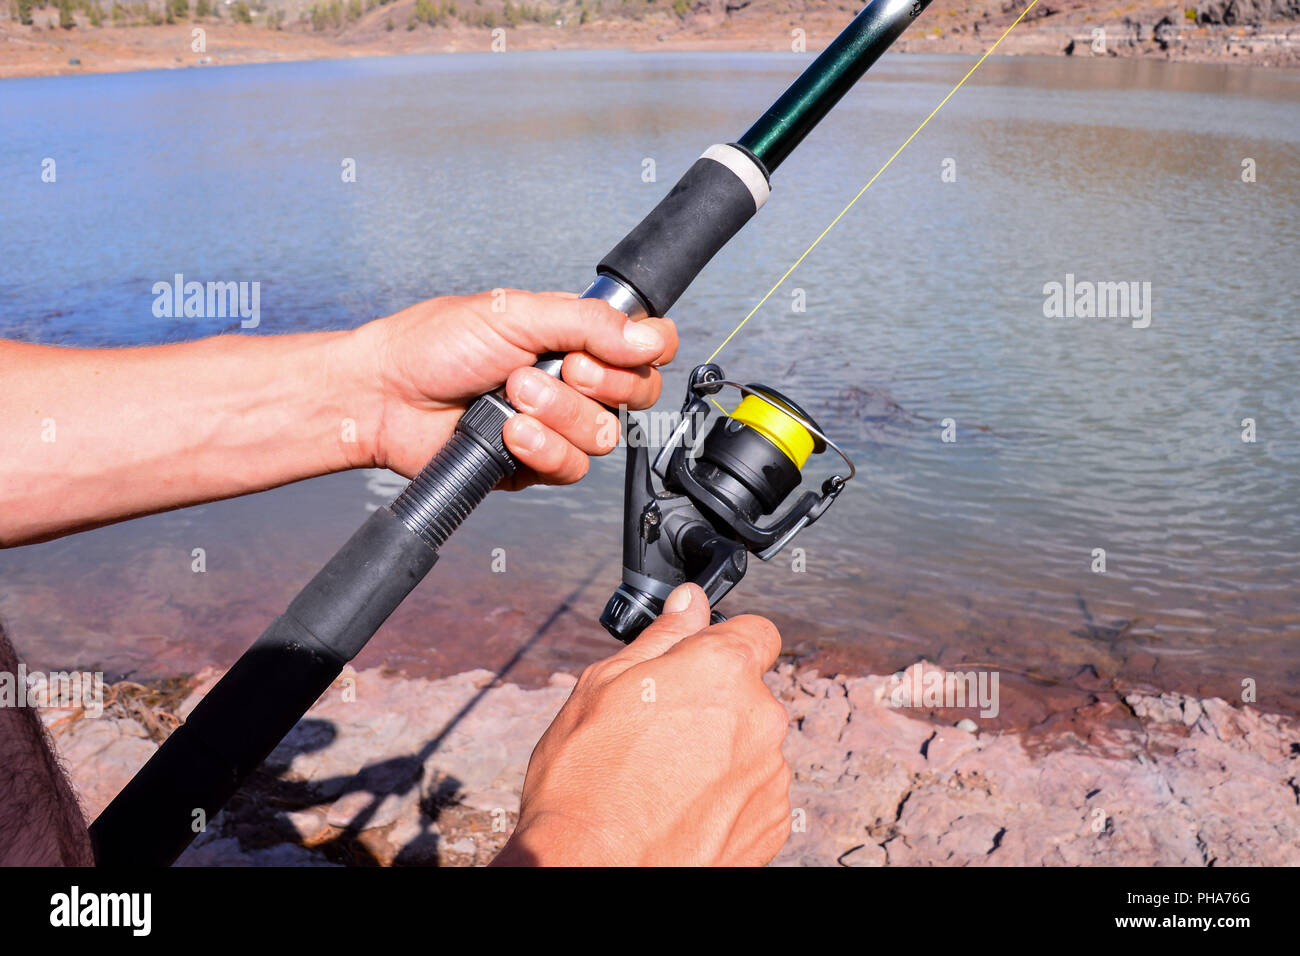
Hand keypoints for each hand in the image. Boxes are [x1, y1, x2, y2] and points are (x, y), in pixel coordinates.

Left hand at [350, 289, 677, 489]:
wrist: (385, 397)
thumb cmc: (434, 345)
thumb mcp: (517, 314)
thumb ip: (589, 323)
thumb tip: (650, 335)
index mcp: (574, 336)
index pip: (646, 346)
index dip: (646, 351)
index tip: (617, 349)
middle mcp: (573, 380)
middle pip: (636, 394)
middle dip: (597, 383)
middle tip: (555, 368)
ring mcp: (556, 424)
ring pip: (603, 436)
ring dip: (559, 415)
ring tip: (513, 396)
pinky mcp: (536, 463)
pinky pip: (571, 468)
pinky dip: (541, 449)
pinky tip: (510, 432)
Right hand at [493, 585, 792, 865]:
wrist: (593, 872)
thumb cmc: (586, 780)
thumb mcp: (603, 686)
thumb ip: (661, 637)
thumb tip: (689, 601)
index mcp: (722, 670)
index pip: (757, 631)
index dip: (724, 642)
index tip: (700, 661)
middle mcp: (760, 717)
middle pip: (749, 693)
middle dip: (713, 703)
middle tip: (658, 731)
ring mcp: (771, 774)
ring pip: (751, 745)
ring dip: (721, 752)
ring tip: (664, 779)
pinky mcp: (772, 823)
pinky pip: (755, 792)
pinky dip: (728, 797)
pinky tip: (682, 809)